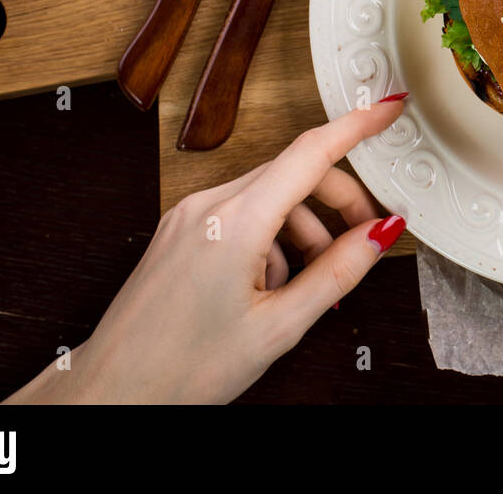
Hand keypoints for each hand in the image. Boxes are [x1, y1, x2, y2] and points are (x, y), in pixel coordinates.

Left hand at [5, 94, 409, 403]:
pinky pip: (242, 213)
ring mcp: (189, 216)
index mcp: (235, 223)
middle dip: (339, 200)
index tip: (388, 108)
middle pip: (295, 174)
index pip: (311, 152)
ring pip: (270, 195)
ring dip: (306, 226)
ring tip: (312, 282)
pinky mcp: (180, 231)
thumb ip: (338, 272)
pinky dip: (273, 237)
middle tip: (365, 240)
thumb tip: (381, 233)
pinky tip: (274, 285)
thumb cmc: (183, 369)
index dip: (357, 125)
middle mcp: (208, 206)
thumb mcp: (279, 326)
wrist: (113, 393)